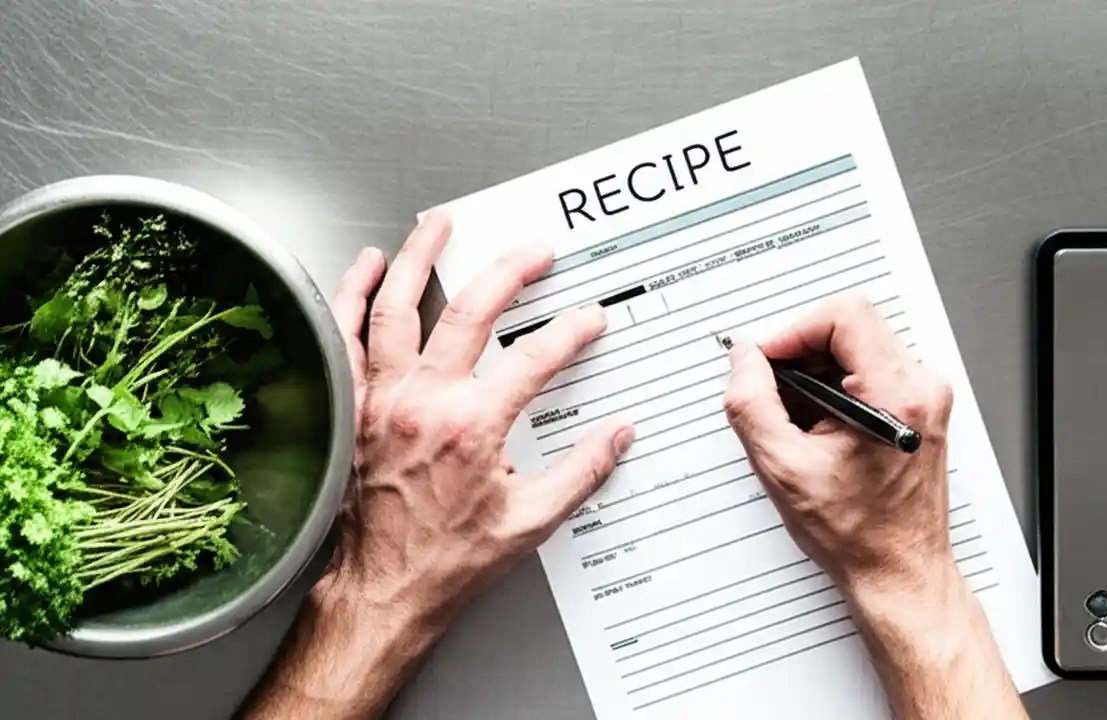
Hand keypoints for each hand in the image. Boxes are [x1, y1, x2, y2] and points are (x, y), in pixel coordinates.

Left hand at [240, 214, 634, 719]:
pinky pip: (347, 338)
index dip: (571, 332)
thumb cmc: (448, 561)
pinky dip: (353, 296)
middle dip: (510, 271)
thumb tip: (619, 435)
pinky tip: (365, 267)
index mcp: (473, 426)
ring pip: (398, 307)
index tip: (588, 320)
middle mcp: (425, 401)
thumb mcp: (531, 522)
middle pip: (471, 312)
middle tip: (535, 250)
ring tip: (439, 224)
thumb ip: (582, 472)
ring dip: (419, 257)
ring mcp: (381, 399)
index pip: (536, 358)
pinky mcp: (352, 407)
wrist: (383, 590)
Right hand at [723, 293, 1025, 719]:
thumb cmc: (855, 533)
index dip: (793, 330)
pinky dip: (834, 388)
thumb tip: (744, 357)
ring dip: (816, 373)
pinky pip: (869, 371)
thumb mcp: (781, 467)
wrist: (897, 570)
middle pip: (850, 326)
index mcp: (896, 395)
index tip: (766, 360)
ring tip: (798, 420)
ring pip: (857, 347)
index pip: (844, 315)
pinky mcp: (919, 409)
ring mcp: (924, 398)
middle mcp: (920, 388)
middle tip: (775, 392)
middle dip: (801, 352)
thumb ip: (752, 402)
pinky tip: (818, 428)